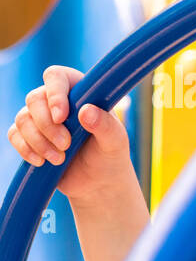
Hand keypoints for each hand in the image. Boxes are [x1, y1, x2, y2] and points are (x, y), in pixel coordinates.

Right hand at [8, 66, 133, 203]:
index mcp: (80, 92)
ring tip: (59, 159)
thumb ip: (106, 126)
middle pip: (35, 99)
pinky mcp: (29, 136)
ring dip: (38, 141)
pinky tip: (42, 162)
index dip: (54, 93)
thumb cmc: (110, 157)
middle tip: (66, 145)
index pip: (57, 77)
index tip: (61, 117)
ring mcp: (41, 118)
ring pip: (23, 118)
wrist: (98, 183)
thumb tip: (86, 111)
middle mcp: (57, 101)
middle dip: (47, 125)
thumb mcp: (116, 142)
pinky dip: (26, 149)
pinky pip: (14, 135)